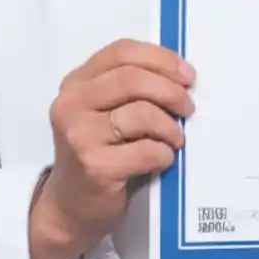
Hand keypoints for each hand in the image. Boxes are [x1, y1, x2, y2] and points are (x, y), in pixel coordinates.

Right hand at [29, 39, 195, 258]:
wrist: (71, 207)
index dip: (160, 58)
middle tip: (188, 107)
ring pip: (141, 113)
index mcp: (76, 83)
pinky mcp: (94, 166)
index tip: (187, 75)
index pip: (121, 51)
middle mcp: (71, 104)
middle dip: (170, 91)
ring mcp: (79, 135)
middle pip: (132, 78)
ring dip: (170, 126)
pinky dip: (164, 153)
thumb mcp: (104, 112)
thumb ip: (130, 89)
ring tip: (176, 139)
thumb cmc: (100, 154)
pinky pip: (145, 150)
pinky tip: (162, 159)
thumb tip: (181, 77)